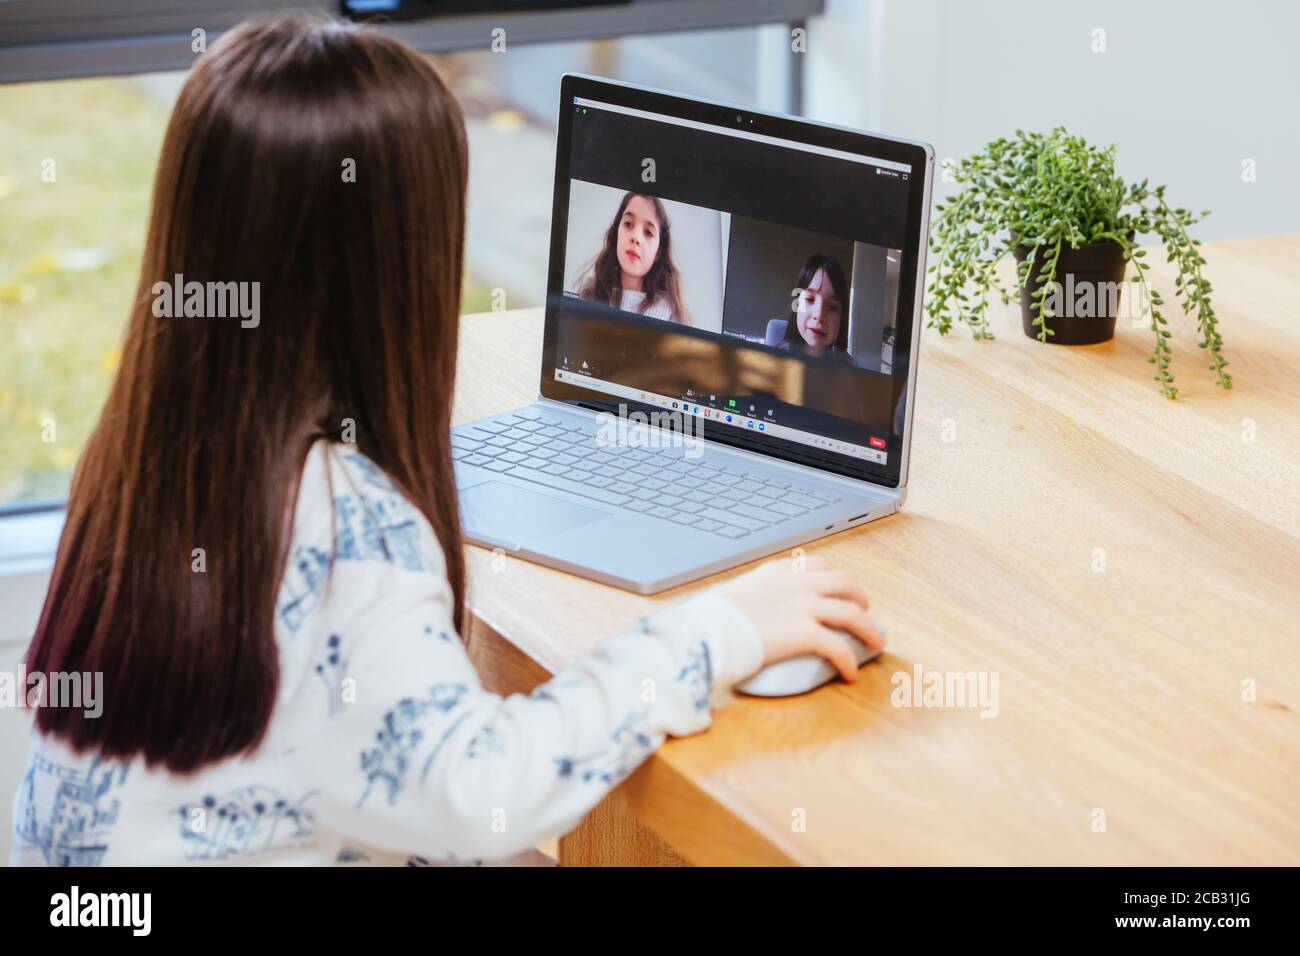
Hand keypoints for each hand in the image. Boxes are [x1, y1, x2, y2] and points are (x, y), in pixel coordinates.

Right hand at [715, 555, 884, 682]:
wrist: (705, 630)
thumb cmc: (709, 618)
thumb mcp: (733, 594)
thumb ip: (751, 596)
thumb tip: (749, 611)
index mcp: (777, 572)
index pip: (817, 565)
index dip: (835, 578)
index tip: (840, 589)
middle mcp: (795, 584)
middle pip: (843, 583)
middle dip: (860, 597)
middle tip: (865, 612)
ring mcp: (802, 606)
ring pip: (852, 612)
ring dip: (869, 628)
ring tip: (876, 642)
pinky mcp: (804, 633)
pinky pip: (838, 646)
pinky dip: (849, 661)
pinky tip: (850, 673)